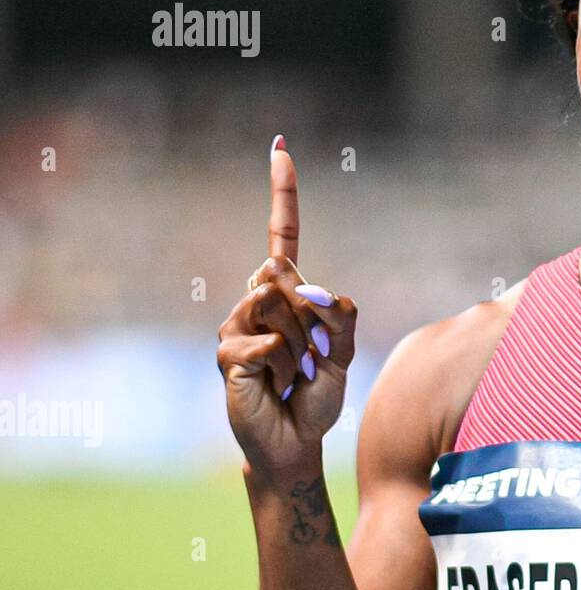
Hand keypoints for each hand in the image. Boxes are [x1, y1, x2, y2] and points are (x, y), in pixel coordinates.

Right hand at [216, 136, 357, 473]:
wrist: (296, 441)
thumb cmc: (317, 394)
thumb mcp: (344, 353)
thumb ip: (341, 319)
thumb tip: (316, 289)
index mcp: (286, 294)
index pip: (284, 235)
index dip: (283, 193)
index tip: (280, 148)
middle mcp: (256, 300)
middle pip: (293, 280)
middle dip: (317, 324)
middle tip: (312, 360)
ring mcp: (237, 325)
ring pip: (283, 309)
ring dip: (303, 347)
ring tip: (294, 373)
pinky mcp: (227, 353)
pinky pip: (271, 343)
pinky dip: (286, 366)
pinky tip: (277, 383)